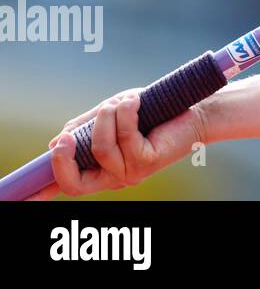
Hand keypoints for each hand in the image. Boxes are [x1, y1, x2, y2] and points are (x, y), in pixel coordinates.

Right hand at [23, 88, 208, 199]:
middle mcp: (114, 177)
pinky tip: (136, 102)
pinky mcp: (148, 161)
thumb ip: (85, 127)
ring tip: (122, 101)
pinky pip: (125, 137)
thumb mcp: (111, 116)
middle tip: (69, 134)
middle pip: (75, 183)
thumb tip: (55, 141)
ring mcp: (131, 173)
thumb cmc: (152, 112)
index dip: (44, 187)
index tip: (35, 177)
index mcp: (101, 169)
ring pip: (101, 148)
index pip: (67, 185)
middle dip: (67, 156)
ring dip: (107, 117)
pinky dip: (127, 113)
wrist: (194, 110)